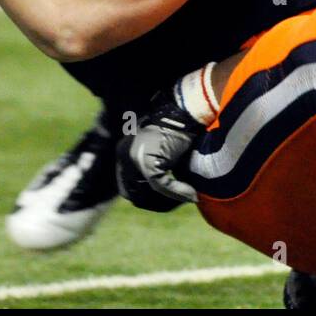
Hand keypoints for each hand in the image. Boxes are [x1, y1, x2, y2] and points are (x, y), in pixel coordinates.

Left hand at [116, 89, 202, 211]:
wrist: (186, 112)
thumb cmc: (179, 129)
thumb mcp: (162, 152)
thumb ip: (157, 168)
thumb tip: (161, 193)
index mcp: (124, 152)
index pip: (127, 188)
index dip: (146, 198)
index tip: (166, 201)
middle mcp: (124, 155)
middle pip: (133, 195)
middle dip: (156, 203)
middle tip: (176, 203)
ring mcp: (134, 159)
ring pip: (147, 194)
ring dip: (167, 201)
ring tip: (185, 198)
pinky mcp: (147, 162)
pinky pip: (162, 186)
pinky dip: (177, 193)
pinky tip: (191, 194)